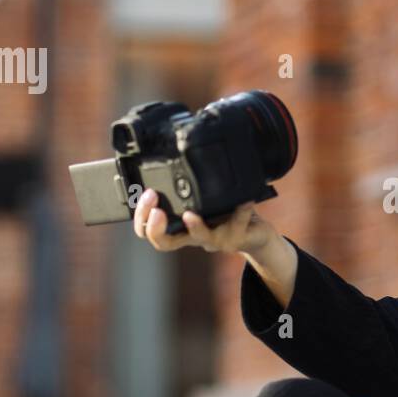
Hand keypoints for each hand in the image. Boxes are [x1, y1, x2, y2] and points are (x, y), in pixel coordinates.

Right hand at [133, 187, 278, 256]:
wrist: (256, 234)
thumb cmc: (226, 215)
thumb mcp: (203, 200)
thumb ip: (187, 187)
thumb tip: (171, 154)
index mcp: (181, 228)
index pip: (149, 232)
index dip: (141, 221)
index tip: (146, 196)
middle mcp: (194, 237)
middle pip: (164, 242)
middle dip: (154, 227)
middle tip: (156, 209)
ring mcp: (216, 239)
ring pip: (200, 238)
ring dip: (194, 226)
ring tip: (190, 214)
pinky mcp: (238, 237)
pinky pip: (238, 223)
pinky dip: (241, 210)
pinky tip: (244, 199)